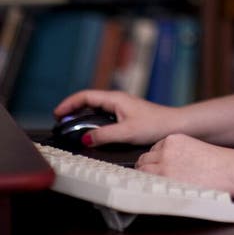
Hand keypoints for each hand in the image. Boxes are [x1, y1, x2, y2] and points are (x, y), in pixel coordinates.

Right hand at [53, 89, 174, 146]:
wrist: (175, 124)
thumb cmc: (155, 124)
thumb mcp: (127, 132)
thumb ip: (104, 135)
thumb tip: (86, 138)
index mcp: (115, 99)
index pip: (86, 96)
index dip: (69, 104)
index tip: (58, 113)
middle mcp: (117, 100)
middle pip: (89, 101)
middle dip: (73, 110)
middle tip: (61, 122)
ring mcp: (122, 107)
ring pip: (96, 108)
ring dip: (83, 116)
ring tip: (72, 127)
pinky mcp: (126, 115)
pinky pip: (104, 115)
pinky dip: (93, 121)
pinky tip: (91, 131)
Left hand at [136, 134, 233, 197]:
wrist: (231, 170)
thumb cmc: (219, 163)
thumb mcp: (194, 149)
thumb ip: (177, 154)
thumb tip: (165, 167)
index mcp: (173, 139)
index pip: (153, 150)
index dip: (155, 162)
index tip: (159, 170)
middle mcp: (165, 149)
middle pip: (143, 161)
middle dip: (147, 171)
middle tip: (154, 183)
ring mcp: (164, 164)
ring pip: (143, 173)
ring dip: (146, 181)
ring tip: (155, 191)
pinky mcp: (167, 180)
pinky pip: (148, 186)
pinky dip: (150, 190)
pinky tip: (157, 195)